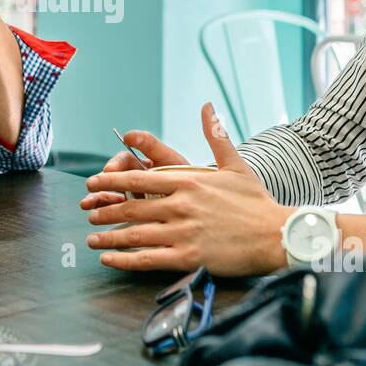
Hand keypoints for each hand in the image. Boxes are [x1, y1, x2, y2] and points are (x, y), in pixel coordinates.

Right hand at [79, 131, 188, 210]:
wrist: (204, 208)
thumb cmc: (189, 179)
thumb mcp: (172, 160)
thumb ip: (151, 146)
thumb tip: (128, 134)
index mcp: (143, 165)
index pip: (124, 160)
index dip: (116, 164)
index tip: (110, 169)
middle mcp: (135, 181)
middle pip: (112, 180)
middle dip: (101, 183)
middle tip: (94, 186)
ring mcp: (133, 199)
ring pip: (108, 197)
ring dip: (96, 198)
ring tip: (89, 203)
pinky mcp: (133, 216)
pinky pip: (114, 215)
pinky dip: (102, 213)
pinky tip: (96, 214)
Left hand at [82, 103, 291, 275]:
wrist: (276, 235)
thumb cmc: (255, 202)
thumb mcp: (234, 164)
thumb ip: (215, 135)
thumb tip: (207, 106)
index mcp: (188, 181)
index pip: (137, 178)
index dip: (110, 181)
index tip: (92, 184)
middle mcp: (181, 205)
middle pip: (130, 206)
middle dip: (104, 209)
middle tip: (88, 212)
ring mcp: (183, 232)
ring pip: (133, 233)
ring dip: (107, 236)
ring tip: (91, 238)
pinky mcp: (188, 257)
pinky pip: (146, 258)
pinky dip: (123, 259)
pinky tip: (109, 259)